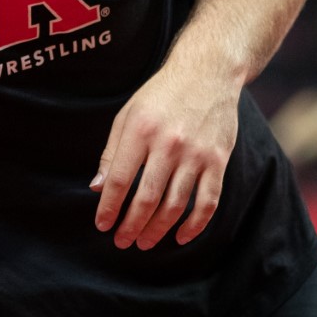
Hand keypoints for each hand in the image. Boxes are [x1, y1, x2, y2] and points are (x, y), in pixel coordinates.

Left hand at [91, 64, 237, 248]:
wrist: (207, 74)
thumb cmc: (160, 95)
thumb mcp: (127, 115)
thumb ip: (112, 153)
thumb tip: (97, 188)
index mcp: (140, 131)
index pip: (119, 180)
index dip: (109, 207)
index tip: (102, 225)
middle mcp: (169, 144)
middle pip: (147, 198)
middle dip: (132, 225)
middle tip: (122, 242)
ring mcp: (197, 154)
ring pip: (176, 205)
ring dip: (158, 230)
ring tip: (144, 242)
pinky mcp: (219, 160)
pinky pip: (208, 201)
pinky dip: (195, 225)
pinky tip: (180, 237)